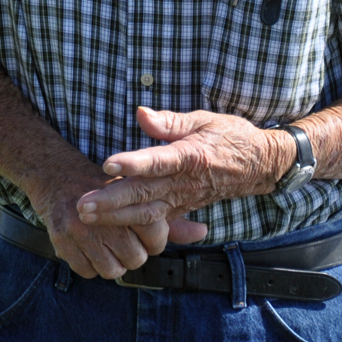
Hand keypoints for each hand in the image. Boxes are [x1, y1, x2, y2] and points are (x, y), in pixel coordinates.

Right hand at [26, 162, 202, 279]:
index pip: (156, 237)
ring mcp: (81, 229)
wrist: (53, 171)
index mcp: (127, 198)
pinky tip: (86, 247)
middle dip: (131, 253)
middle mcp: (105, 215)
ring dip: (111, 263)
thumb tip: (203, 232)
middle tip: (120, 238)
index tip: (141, 234)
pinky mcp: (61, 240)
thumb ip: (169, 217)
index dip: (153, 241)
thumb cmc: (102, 184)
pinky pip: (87, 272)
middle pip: (136, 259)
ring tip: (104, 244)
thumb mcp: (136, 191)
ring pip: (112, 271)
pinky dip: (89, 265)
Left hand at [76, 107, 289, 234]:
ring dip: (115, 217)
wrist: (259, 165)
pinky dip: (132, 226)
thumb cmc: (230, 137)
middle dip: (112, 200)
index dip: (132, 164)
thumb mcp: (204, 119)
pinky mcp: (181, 209)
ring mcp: (183, 199)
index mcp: (190, 156)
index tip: (107, 163)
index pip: (157, 161)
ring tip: (87, 217)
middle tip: (82, 204)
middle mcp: (185, 182)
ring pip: (146, 213)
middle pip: (145, 193)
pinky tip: (107, 227)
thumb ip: (171, 121)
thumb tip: (141, 114)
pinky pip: (155, 221)